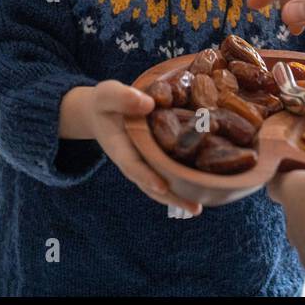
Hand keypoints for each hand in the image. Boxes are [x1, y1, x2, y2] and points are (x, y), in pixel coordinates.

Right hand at [63, 81, 202, 215]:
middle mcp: (133, 161)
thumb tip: (149, 103)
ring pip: (160, 184)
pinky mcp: (154, 159)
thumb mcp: (108, 94)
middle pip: (150, 184)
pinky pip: (167, 173)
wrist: (102, 112)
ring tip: (198, 209)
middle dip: (171, 197)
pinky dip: (181, 182)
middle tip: (194, 209)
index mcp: (119, 148)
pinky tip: (201, 189)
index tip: (162, 186)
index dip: (146, 176)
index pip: (132, 165)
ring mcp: (143, 163)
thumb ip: (122, 97)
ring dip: (178, 197)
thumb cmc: (106, 103)